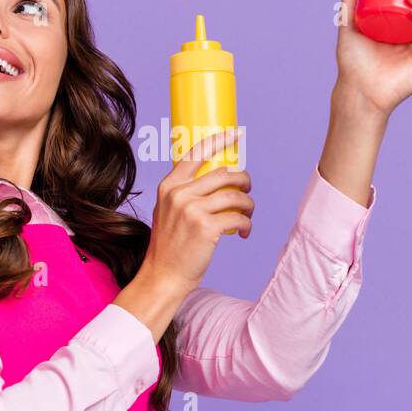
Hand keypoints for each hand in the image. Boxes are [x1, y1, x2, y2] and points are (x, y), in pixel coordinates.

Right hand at [142, 127, 253, 298]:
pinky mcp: (206, 227)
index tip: (235, 133)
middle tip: (247, 190)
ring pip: (235, 195)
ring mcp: (192, 210)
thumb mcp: (167, 212)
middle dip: (243, 180)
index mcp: (169, 186)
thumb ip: (184, 194)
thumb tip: (216, 179)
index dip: (218, 141)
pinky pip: (238, 217)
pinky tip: (243, 233)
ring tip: (247, 215)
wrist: (163, 276)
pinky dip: (246, 224)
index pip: (196, 154)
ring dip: (248, 204)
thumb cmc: (170, 247)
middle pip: (224, 173)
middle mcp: (178, 194)